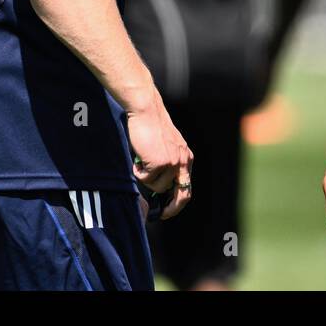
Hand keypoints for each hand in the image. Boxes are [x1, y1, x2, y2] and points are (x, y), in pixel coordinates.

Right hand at [126, 94, 193, 219]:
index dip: (178, 203)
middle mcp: (183, 161)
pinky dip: (138, 171)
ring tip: (141, 162)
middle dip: (171, 209)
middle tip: (159, 214)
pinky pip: (145, 178)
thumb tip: (160, 190)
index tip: (167, 211)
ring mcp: (172, 163)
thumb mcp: (166, 147)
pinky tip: (138, 157)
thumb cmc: (151, 128)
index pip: (187, 187)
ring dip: (145, 179)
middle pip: (181, 195)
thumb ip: (168, 165)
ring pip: (157, 187)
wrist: (147, 111)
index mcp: (186, 157)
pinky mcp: (160, 162)